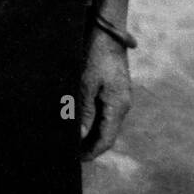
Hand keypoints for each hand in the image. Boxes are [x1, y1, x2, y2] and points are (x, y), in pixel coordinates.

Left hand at [79, 26, 131, 161]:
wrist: (108, 32)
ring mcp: (121, 97)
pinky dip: (94, 121)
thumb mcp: (86, 84)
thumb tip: (80, 136)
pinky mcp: (116, 90)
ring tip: (73, 140)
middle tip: (71, 153)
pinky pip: (106, 112)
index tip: (76, 161)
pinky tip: (81, 121)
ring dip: (92, 134)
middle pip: (108, 134)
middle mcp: (123, 105)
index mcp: (118, 106)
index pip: (106, 139)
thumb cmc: (96, 55)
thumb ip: (84, 112)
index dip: (92, 152)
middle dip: (91, 146)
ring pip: (107, 124)